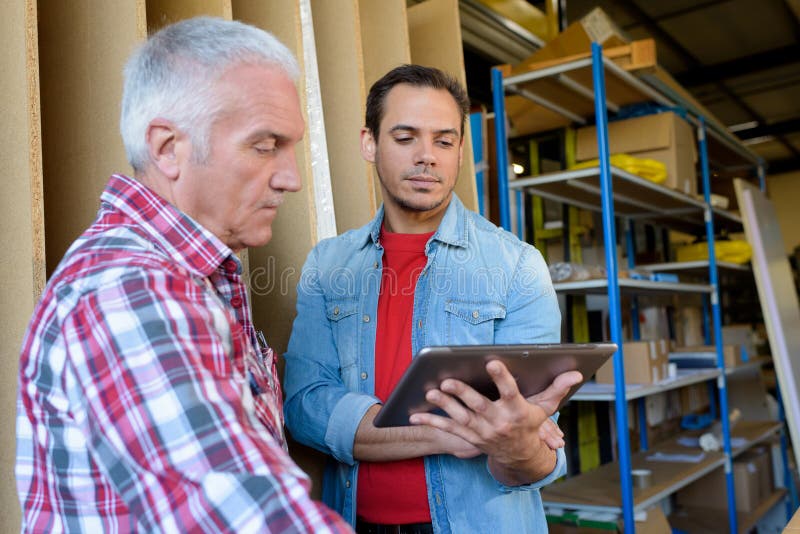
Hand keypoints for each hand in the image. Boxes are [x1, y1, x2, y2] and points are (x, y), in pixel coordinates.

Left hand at [409, 362, 581, 484]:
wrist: (520, 457)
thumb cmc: (530, 425)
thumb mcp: (544, 409)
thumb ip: (557, 389)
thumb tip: (576, 373)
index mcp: (516, 411)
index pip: (509, 392)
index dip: (501, 377)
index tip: (491, 362)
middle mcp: (498, 423)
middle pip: (478, 406)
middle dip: (462, 393)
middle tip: (447, 380)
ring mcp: (482, 432)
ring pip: (459, 417)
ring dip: (444, 405)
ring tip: (430, 392)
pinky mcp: (469, 438)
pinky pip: (448, 430)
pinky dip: (431, 423)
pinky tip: (414, 416)